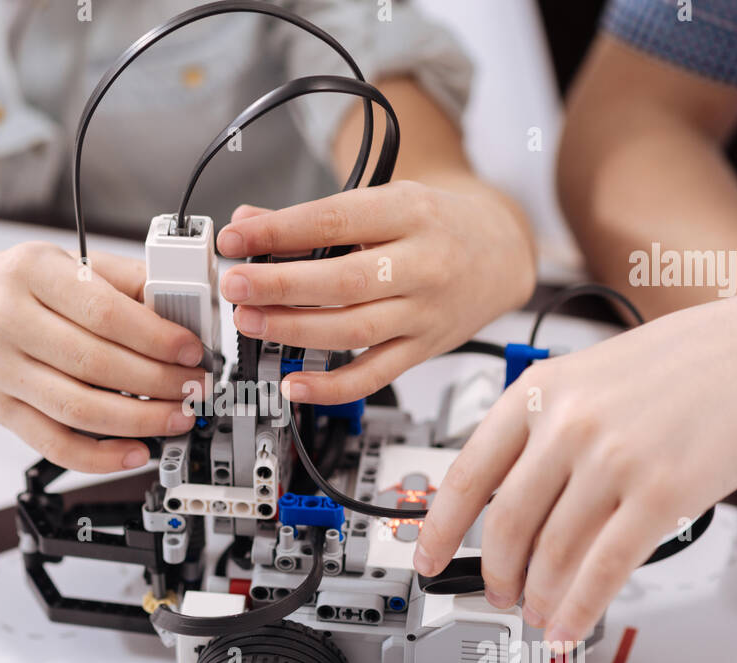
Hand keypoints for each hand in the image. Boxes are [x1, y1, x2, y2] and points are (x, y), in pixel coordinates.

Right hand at [0, 243, 205, 472]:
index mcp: (30, 273)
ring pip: (78, 408)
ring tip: (176, 418)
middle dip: (158, 381)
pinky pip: (54, 443)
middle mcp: (7, 321)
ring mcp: (0, 371)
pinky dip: (99, 456)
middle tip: (194, 387)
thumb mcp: (60, 261)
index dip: (157, 337)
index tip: (192, 349)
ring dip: (139, 420)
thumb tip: (182, 306)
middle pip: (96, 363)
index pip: (105, 313)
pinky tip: (134, 452)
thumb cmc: (9, 287)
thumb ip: (121, 279)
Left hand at [215, 179, 534, 403]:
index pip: (334, 221)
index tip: (235, 239)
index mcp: (409, 212)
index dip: (278, 233)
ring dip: (294, 330)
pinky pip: (374, 376)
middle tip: (236, 286)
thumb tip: (249, 222)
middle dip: (279, 286)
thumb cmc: (437, 224)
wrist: (502, 251)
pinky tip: (294, 383)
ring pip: (353, 330)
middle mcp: (422, 264)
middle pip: (342, 282)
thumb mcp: (385, 201)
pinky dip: (331, 387)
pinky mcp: (423, 349)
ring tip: (250, 322)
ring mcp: (424, 312)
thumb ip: (315, 216)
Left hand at [413, 288, 736, 644]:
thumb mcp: (586, 377)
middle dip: (494, 572)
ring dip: (538, 596)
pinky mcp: (663, 495)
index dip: (438, 528)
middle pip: (505, 524)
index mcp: (539, 392)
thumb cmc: (681, 363)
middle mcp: (568, 425)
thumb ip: (540, 430)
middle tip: (496, 592)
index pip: (466, 474)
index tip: (426, 557)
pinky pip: (604, 569)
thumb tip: (497, 497)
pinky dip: (578, 607)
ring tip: (537, 611)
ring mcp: (615, 461)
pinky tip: (568, 625)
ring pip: (552, 554)